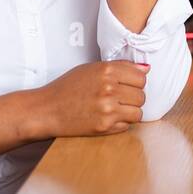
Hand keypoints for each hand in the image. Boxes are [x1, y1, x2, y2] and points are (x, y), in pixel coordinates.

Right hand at [33, 60, 149, 136]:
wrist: (46, 110)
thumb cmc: (67, 88)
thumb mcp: (91, 69)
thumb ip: (121, 67)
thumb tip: (146, 69)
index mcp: (107, 70)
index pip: (141, 77)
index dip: (135, 82)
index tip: (127, 85)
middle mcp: (109, 88)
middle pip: (141, 95)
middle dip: (133, 97)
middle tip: (119, 98)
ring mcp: (107, 109)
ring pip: (138, 112)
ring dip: (129, 111)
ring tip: (115, 109)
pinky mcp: (104, 126)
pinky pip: (127, 125)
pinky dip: (121, 123)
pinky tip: (107, 118)